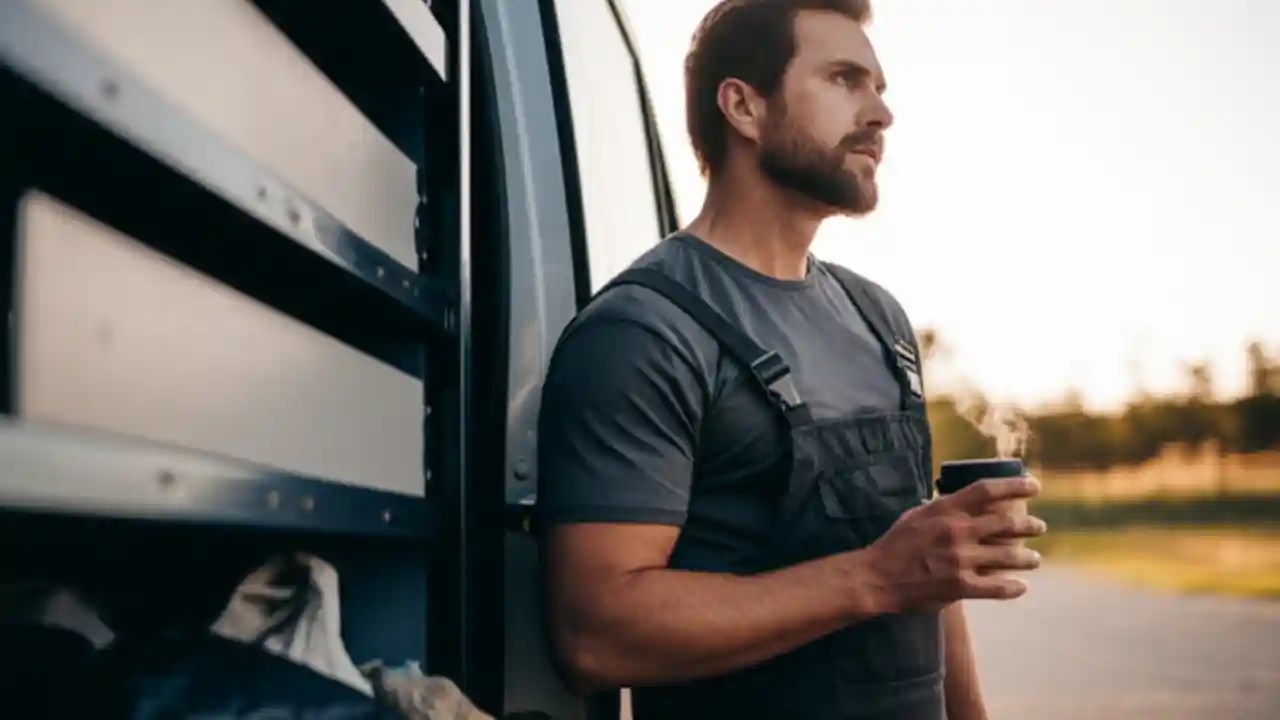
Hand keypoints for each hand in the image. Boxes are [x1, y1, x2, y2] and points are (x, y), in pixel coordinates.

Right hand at [866, 476, 1046, 613]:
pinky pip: (997, 588)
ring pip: (1008, 557)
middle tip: (1039, 527)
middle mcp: (958, 532)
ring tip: (1034, 559)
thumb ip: (941, 509)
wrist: (878, 577)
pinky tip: (1021, 587)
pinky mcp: (960, 587)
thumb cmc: (895, 544)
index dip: (1015, 487)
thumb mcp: (916, 515)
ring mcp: (961, 560)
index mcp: (946, 510)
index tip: (1034, 487)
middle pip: (1006, 524)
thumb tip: (961, 501)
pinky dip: (1013, 587)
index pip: (987, 491)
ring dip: (1027, 558)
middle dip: (1030, 525)